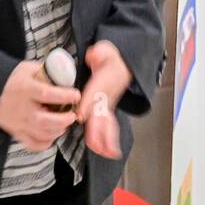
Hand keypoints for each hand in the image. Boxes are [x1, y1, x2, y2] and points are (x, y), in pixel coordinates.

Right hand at [0, 61, 80, 151]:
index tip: (75, 95)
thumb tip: (65, 72)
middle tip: (72, 114)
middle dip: (64, 120)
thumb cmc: (10, 80)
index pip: (47, 94)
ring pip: (41, 134)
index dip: (65, 96)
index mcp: (25, 89)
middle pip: (45, 121)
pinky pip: (32, 144)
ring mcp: (19, 123)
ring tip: (64, 122)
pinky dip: (45, 143)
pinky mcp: (16, 132)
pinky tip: (52, 134)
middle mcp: (22, 108)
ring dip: (58, 131)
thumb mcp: (27, 68)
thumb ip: (46, 71)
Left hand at [78, 40, 132, 158]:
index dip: (88, 105)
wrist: (122, 65)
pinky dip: (109, 141)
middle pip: (102, 116)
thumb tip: (95, 54)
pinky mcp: (105, 113)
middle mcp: (105, 99)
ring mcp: (106, 107)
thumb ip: (100, 52)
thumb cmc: (110, 61)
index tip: (81, 115)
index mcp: (103, 85)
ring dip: (107, 140)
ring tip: (107, 153)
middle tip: (95, 144)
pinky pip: (108, 129)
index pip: (95, 96)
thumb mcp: (105, 51)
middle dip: (98, 131)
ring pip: (107, 125)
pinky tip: (109, 153)